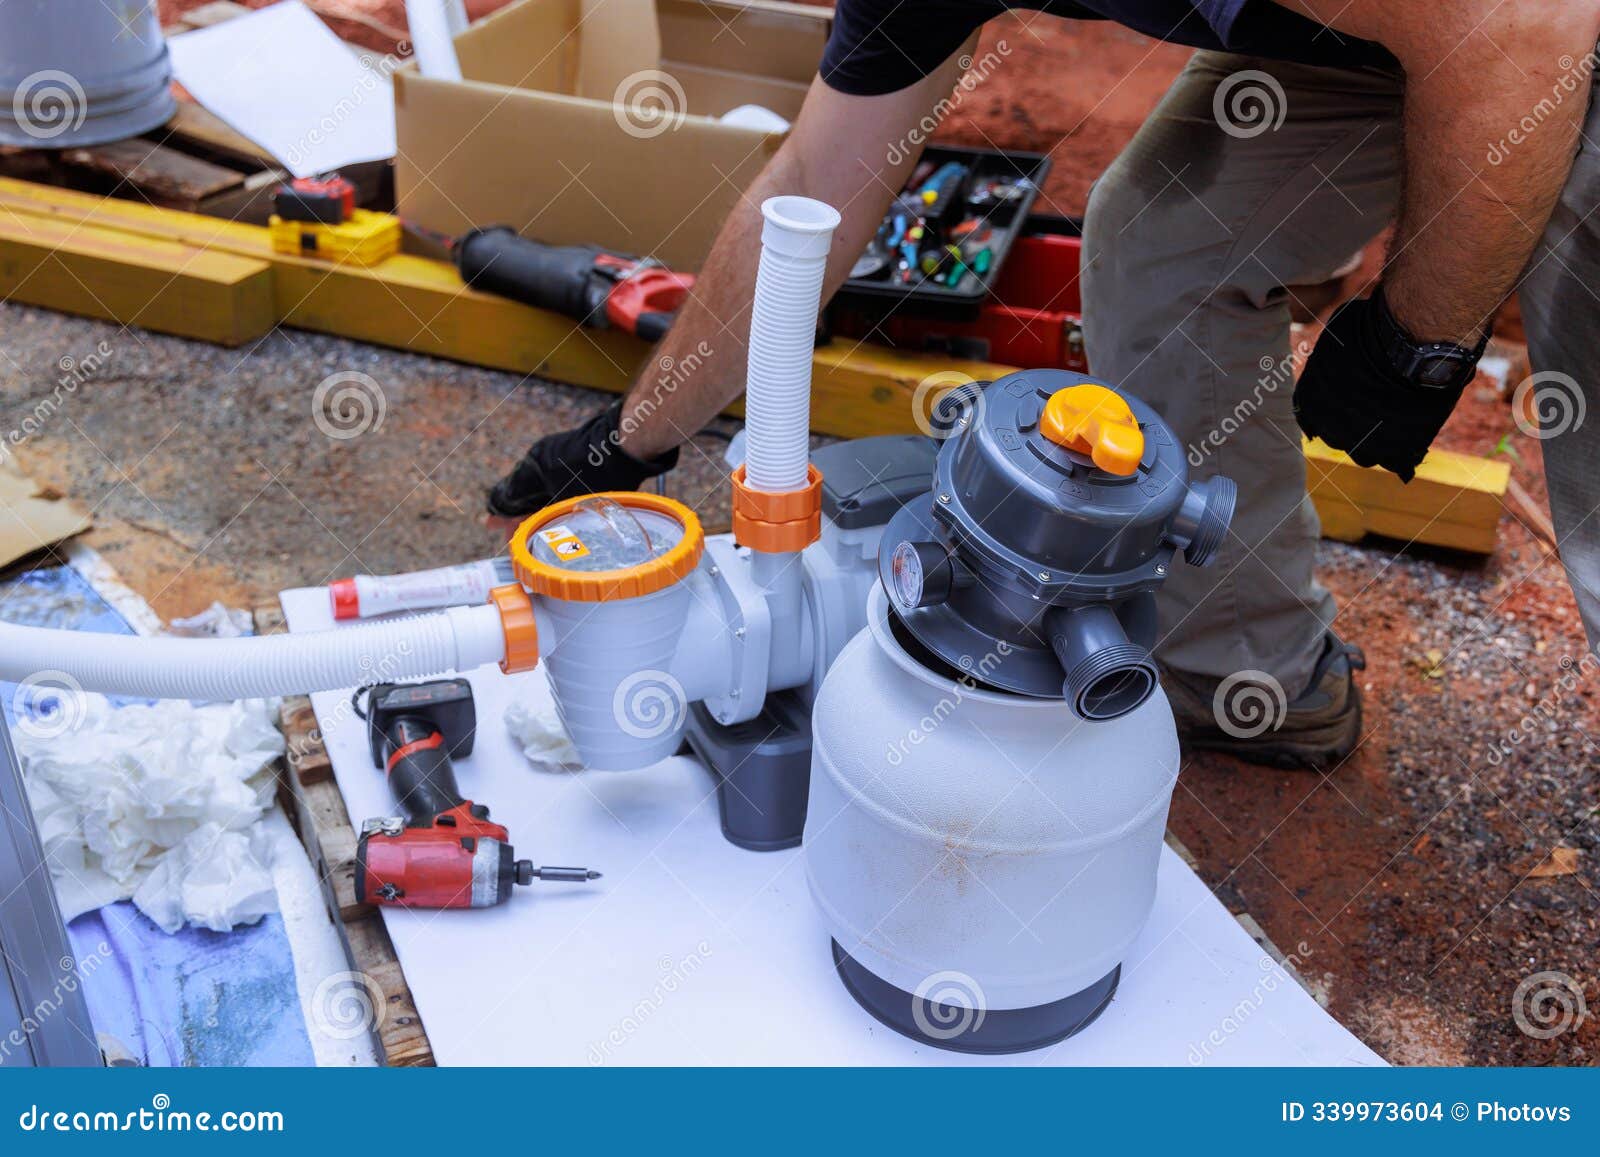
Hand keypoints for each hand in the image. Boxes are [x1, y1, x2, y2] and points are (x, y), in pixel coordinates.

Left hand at [1293, 294, 1470, 482]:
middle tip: (1375, 406)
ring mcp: (1364, 447)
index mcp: (1310, 404)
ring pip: (1365, 455)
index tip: (1345, 402)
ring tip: (1396, 421)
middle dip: (1352, 425)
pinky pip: (1398, 462)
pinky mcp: (1397, 454)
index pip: (1310, 418)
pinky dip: (1405, 451)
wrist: (1414, 346)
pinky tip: (1414, 435)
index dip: (1330, 409)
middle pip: (1337, 437)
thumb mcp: (1336, 335)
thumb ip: (1330, 357)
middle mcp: (1330, 431)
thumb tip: (1336, 356)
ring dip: (1376, 442)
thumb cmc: (1373, 329)